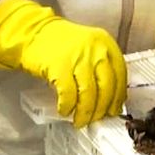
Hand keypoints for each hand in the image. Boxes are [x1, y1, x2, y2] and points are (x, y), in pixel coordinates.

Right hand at [0, 0, 126, 126]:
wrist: (33, 33)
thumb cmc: (61, 43)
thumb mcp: (89, 48)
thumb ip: (101, 67)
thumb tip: (109, 99)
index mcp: (106, 43)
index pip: (120, 75)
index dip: (117, 97)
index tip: (113, 110)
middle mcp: (95, 48)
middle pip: (106, 87)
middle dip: (101, 109)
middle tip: (95, 119)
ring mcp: (78, 57)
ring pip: (89, 94)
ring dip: (85, 112)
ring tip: (79, 120)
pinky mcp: (59, 66)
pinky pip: (69, 94)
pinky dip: (68, 106)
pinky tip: (65, 110)